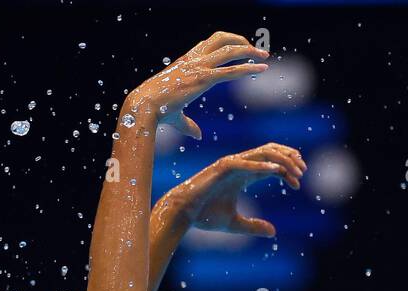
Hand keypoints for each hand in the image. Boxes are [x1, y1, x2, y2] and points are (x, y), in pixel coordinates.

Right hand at [128, 32, 268, 139]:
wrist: (144, 106)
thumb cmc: (156, 110)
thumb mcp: (176, 115)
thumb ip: (189, 124)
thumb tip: (198, 136)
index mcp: (186, 61)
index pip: (209, 42)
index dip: (227, 42)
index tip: (240, 48)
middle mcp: (193, 60)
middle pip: (222, 38)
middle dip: (241, 41)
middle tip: (256, 51)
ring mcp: (198, 67)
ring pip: (230, 49)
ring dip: (250, 51)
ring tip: (264, 57)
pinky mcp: (203, 79)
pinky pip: (230, 70)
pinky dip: (248, 68)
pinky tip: (261, 69)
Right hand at [164, 143, 305, 236]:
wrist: (182, 214)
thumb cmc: (204, 216)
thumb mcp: (235, 224)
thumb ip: (254, 226)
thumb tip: (273, 232)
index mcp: (243, 175)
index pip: (271, 164)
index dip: (288, 170)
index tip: (299, 183)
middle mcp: (239, 165)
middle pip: (270, 153)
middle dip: (289, 158)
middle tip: (303, 171)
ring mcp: (231, 164)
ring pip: (262, 153)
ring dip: (281, 159)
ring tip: (294, 170)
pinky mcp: (222, 167)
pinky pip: (245, 162)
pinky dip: (261, 165)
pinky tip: (275, 170)